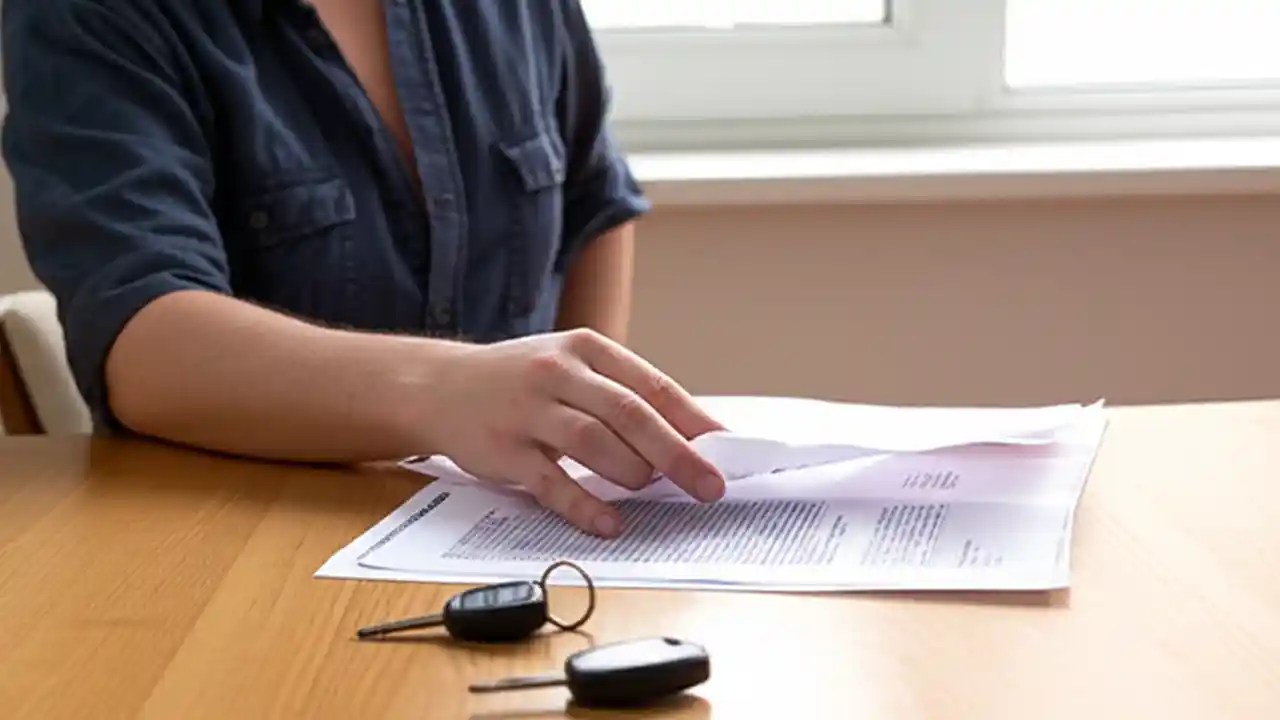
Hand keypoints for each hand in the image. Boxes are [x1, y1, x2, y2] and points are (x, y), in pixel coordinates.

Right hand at [424, 329, 725, 536]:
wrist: (438, 385)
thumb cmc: (520, 381)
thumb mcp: (572, 367)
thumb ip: (621, 395)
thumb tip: (687, 439)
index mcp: (586, 349)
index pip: (652, 385)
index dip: (692, 420)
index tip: (724, 449)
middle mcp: (558, 374)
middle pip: (630, 415)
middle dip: (677, 454)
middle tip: (709, 484)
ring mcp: (528, 411)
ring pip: (594, 442)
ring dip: (632, 472)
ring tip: (651, 490)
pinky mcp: (503, 450)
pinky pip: (551, 483)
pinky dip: (585, 505)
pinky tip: (611, 523)